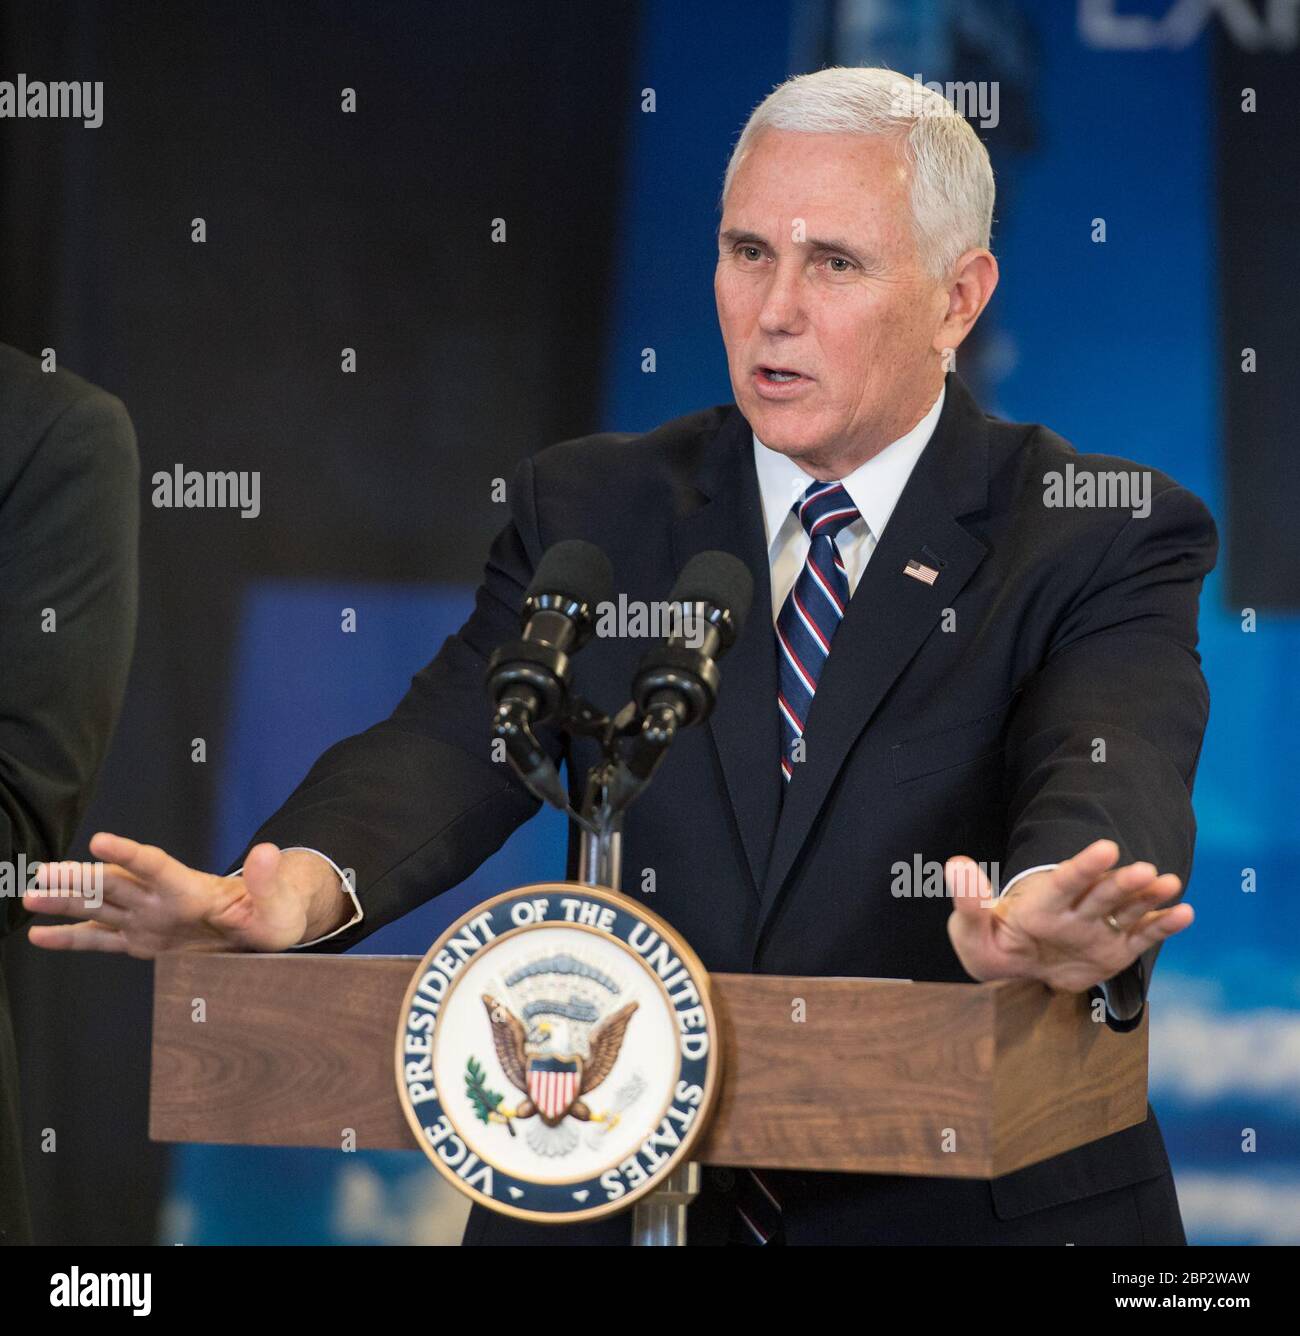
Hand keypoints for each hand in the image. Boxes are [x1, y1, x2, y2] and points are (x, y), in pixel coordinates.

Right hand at [22, 834, 341, 957]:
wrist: (266, 930)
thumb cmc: (274, 914)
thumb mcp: (277, 903)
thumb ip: (266, 881)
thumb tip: (268, 851)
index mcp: (191, 888)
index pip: (154, 865)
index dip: (128, 853)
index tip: (99, 841)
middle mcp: (162, 899)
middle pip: (115, 884)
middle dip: (80, 878)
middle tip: (42, 873)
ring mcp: (150, 919)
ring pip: (101, 908)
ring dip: (67, 902)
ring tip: (30, 897)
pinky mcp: (144, 942)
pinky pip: (102, 940)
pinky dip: (72, 939)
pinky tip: (40, 936)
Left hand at [944, 838, 1192, 994]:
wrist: (1011, 970)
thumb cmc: (990, 945)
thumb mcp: (971, 932)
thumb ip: (969, 902)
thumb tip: (956, 864)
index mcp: (1041, 904)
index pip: (1064, 881)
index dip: (1084, 866)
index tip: (1105, 849)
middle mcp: (1074, 911)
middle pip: (1101, 893)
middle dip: (1123, 882)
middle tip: (1146, 870)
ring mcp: (1097, 928)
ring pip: (1126, 909)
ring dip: (1148, 897)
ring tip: (1172, 884)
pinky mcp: (1114, 949)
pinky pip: (1140, 936)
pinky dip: (1162, 926)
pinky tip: (1185, 913)